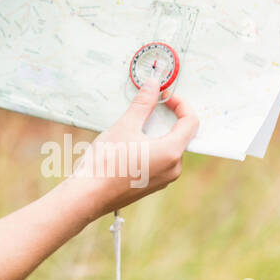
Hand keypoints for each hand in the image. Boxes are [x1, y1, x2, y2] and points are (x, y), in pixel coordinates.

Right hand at [65, 78, 198, 220]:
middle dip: (166, 118)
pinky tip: (129, 145)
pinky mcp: (152, 185)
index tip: (164, 96)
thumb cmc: (107, 160)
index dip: (181, 105)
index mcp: (172, 152)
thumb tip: (153, 84)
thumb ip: (143, 104)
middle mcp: (173, 168)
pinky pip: (159, 161)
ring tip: (134, 125)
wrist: (89, 195)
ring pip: (168, 149)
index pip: (191, 122)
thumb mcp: (125, 126)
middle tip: (148, 107)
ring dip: (156, 133)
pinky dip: (150, 147)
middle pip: (180, 136)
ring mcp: (164, 179)